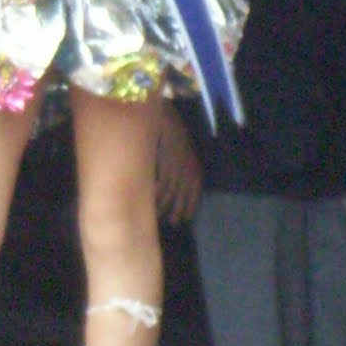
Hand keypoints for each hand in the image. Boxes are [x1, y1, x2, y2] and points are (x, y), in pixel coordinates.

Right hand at [155, 107, 202, 223]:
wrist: (167, 123)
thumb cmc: (174, 139)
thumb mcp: (183, 156)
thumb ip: (182, 172)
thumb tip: (177, 189)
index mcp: (194, 169)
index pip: (194, 193)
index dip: (190, 206)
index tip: (186, 218)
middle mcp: (187, 171)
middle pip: (182, 196)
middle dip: (177, 210)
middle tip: (173, 223)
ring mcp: (176, 169)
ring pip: (170, 193)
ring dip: (164, 206)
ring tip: (158, 215)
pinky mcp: (164, 166)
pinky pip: (160, 185)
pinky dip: (155, 194)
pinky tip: (151, 200)